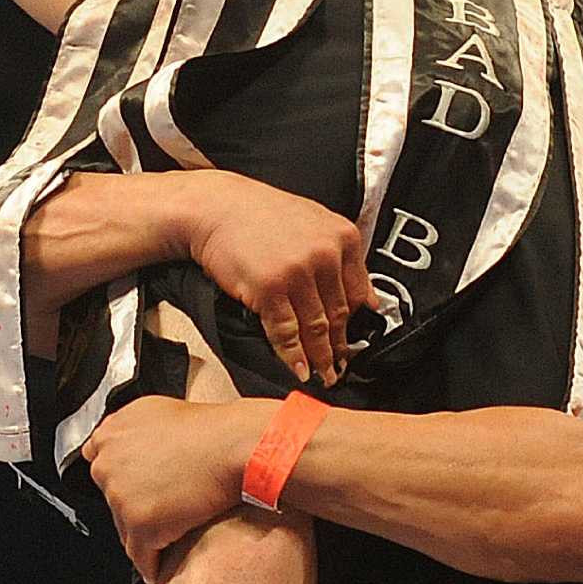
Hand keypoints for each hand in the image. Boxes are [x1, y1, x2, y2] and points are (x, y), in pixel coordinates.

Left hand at [81, 396, 267, 582]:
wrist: (234, 446)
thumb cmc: (210, 429)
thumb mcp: (157, 410)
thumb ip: (131, 430)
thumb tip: (126, 446)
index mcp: (111, 434)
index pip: (97, 462)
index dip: (122, 477)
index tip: (135, 487)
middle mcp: (108, 464)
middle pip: (112, 499)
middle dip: (133, 506)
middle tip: (161, 506)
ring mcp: (122, 496)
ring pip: (125, 531)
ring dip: (145, 534)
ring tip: (171, 530)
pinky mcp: (140, 525)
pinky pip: (141, 557)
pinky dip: (152, 563)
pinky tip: (162, 564)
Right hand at [187, 174, 373, 386]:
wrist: (216, 208)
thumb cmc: (260, 213)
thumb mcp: (313, 221)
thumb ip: (340, 255)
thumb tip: (366, 299)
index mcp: (343, 236)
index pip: (361, 293)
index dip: (358, 324)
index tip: (356, 341)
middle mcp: (325, 254)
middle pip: (340, 314)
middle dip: (341, 346)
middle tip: (341, 365)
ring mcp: (298, 272)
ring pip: (316, 328)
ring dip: (321, 358)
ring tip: (324, 375)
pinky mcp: (270, 289)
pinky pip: (286, 332)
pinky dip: (293, 356)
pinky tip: (298, 369)